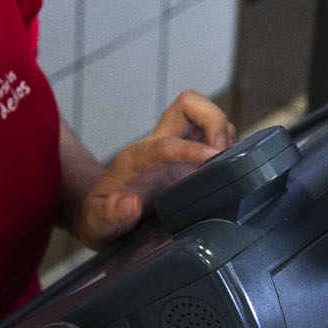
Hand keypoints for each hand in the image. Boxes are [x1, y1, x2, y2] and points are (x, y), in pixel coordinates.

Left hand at [72, 91, 236, 246]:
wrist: (104, 214)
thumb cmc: (102, 218)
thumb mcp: (98, 223)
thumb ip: (111, 214)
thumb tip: (130, 204)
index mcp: (136, 158)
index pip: (166, 143)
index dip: (191, 148)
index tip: (213, 158)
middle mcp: (157, 144)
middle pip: (188, 104)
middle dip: (212, 119)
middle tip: (223, 153)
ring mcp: (176, 148)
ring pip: (206, 115)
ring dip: (224, 132)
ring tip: (229, 162)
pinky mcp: (191, 157)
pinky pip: (215, 135)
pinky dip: (229, 144)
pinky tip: (229, 168)